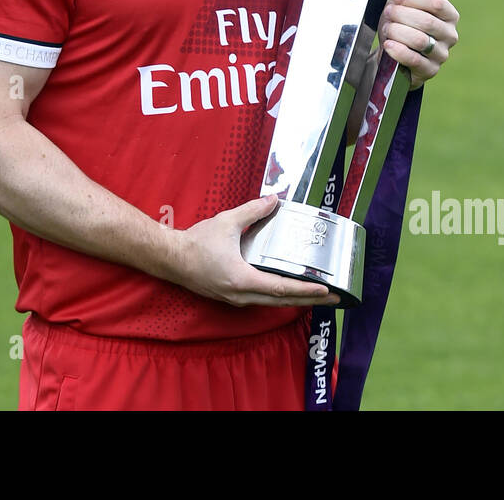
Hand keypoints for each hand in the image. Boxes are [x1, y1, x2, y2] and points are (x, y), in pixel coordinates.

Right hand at [168, 195, 340, 307]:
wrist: (170, 258)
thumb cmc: (196, 242)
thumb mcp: (227, 223)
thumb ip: (253, 211)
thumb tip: (274, 199)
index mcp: (242, 279)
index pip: (281, 288)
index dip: (305, 289)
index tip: (325, 290)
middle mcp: (241, 295)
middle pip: (282, 302)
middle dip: (309, 300)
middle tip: (333, 297)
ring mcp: (235, 299)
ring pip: (272, 303)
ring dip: (295, 300)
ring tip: (315, 295)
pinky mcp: (231, 297)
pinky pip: (261, 300)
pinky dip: (279, 297)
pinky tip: (288, 290)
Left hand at [378, 0, 459, 89]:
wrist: (391, 55)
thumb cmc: (400, 24)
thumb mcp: (399, 2)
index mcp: (449, 15)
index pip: (437, 2)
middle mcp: (450, 35)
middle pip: (426, 21)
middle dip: (402, 16)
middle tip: (387, 13)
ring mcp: (442, 55)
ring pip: (420, 40)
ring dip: (398, 32)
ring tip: (386, 29)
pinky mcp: (429, 71)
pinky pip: (414, 60)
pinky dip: (398, 51)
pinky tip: (388, 44)